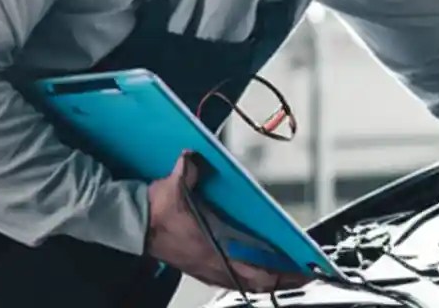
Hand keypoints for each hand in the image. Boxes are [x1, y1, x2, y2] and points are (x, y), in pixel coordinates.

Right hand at [144, 151, 311, 291]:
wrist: (134, 225)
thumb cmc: (155, 213)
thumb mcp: (174, 187)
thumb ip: (189, 170)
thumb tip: (194, 157)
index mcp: (214, 250)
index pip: (258, 271)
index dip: (284, 273)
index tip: (303, 269)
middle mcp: (214, 265)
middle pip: (258, 282)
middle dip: (283, 278)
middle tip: (303, 271)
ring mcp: (207, 268)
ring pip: (246, 282)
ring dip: (267, 278)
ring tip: (286, 270)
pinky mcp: (201, 265)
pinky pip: (233, 277)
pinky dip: (249, 274)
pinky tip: (257, 266)